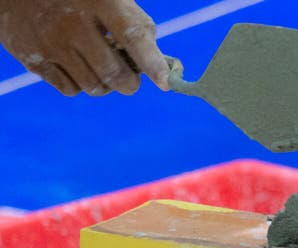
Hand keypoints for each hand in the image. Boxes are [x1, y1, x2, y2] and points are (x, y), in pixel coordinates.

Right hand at [0, 0, 168, 95]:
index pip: (132, 37)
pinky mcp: (32, 57)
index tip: (165, 83)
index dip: (151, 63)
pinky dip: (80, 83)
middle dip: (129, 83)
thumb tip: (161, 67)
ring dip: (105, 84)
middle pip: (114, 74)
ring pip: (94, 87)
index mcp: (100, 1)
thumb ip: (136, 26)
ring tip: (100, 66)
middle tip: (130, 79)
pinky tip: (76, 65)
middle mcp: (73, 21)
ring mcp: (50, 41)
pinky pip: (70, 89)